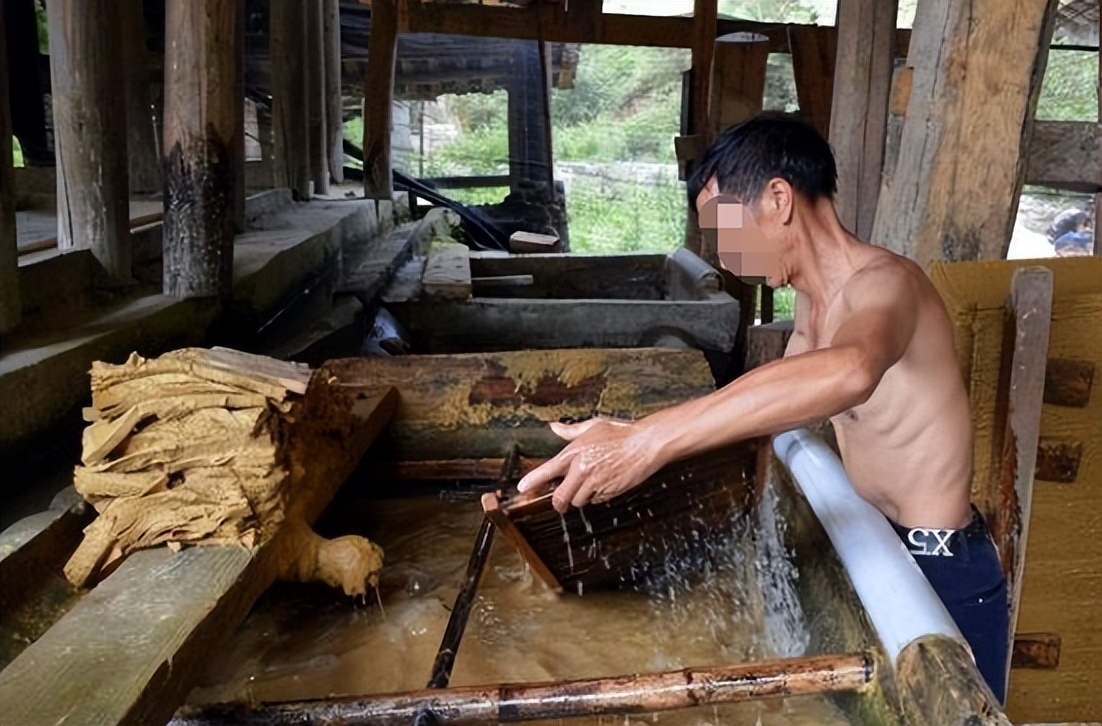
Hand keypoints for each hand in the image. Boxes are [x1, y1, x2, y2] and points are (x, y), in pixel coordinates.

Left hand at [516, 418, 661, 513]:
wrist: (645, 444)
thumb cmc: (622, 433)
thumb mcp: (594, 426)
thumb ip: (571, 431)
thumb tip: (555, 427)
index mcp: (575, 452)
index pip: (547, 470)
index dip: (533, 481)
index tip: (522, 488)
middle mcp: (582, 469)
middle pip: (560, 497)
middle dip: (558, 503)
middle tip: (559, 503)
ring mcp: (595, 483)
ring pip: (579, 501)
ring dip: (581, 497)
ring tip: (591, 483)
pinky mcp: (608, 492)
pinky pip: (596, 501)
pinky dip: (597, 497)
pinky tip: (604, 484)